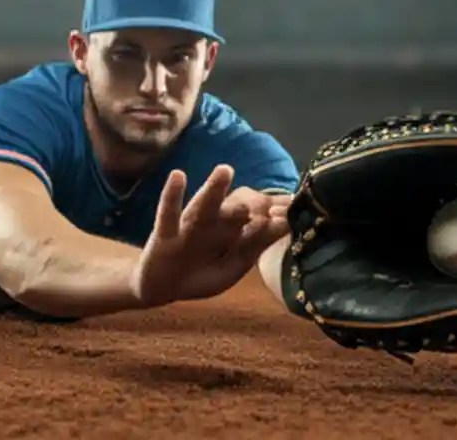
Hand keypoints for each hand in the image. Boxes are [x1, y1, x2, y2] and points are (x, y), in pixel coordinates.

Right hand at [131, 165, 290, 305]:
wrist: (163, 287)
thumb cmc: (202, 273)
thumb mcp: (234, 265)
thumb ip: (255, 246)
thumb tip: (284, 224)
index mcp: (233, 230)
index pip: (256, 218)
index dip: (273, 214)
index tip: (293, 207)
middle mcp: (214, 223)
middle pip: (233, 210)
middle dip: (250, 205)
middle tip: (265, 205)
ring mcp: (189, 226)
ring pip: (203, 207)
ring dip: (214, 189)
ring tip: (224, 170)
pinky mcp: (166, 232)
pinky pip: (168, 212)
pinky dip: (172, 195)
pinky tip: (178, 176)